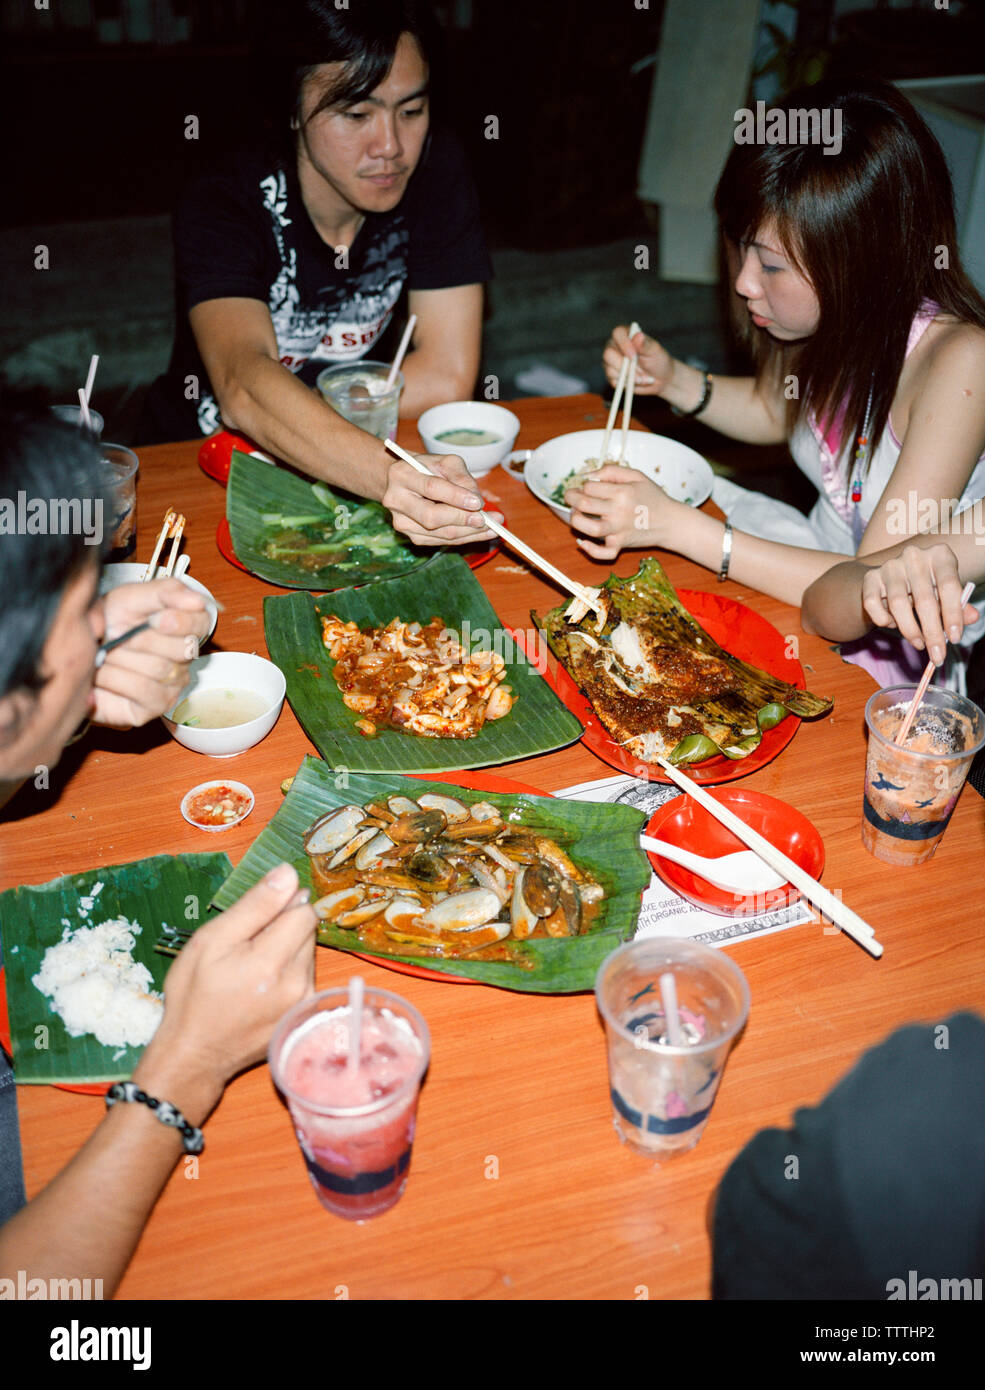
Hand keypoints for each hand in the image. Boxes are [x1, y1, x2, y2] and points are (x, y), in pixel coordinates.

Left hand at [92, 579, 211, 727]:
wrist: (76, 653)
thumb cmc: (106, 624)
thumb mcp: (130, 598)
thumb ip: (165, 592)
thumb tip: (196, 600)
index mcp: (183, 625)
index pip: (202, 623)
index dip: (182, 621)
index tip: (155, 618)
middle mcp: (184, 657)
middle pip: (181, 648)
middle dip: (140, 638)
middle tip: (116, 634)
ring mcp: (173, 684)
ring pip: (159, 668)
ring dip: (121, 657)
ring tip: (105, 653)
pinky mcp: (155, 706)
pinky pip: (144, 690)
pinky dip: (115, 678)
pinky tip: (102, 673)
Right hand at [134, 862, 315, 1118]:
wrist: (194, 1054)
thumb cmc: (194, 994)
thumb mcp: (212, 941)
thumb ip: (255, 905)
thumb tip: (289, 873)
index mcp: (271, 963)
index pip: (304, 912)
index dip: (280, 908)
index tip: (254, 922)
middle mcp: (297, 984)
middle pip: (307, 931)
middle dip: (281, 928)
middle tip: (246, 947)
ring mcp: (302, 1003)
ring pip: (307, 952)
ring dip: (285, 950)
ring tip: (250, 969)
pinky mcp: (303, 1015)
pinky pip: (305, 976)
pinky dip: (286, 972)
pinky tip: (260, 986)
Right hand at [382, 452, 493, 546]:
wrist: (403, 482)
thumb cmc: (428, 469)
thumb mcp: (445, 462)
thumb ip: (462, 477)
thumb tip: (477, 501)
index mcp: (402, 474)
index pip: (432, 488)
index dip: (456, 497)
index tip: (478, 503)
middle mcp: (396, 500)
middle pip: (432, 516)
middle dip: (462, 520)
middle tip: (487, 520)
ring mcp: (402, 522)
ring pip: (439, 533)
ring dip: (468, 533)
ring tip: (492, 529)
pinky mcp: (412, 536)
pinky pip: (441, 541)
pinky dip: (463, 538)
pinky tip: (480, 533)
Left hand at [567, 465, 672, 560]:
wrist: (670, 522)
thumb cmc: (652, 497)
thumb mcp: (637, 476)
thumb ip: (611, 471)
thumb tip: (587, 475)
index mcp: (622, 492)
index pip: (590, 486)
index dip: (582, 485)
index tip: (585, 487)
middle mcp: (619, 511)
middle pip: (584, 504)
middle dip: (571, 498)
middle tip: (571, 497)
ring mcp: (619, 530)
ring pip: (590, 528)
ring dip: (576, 521)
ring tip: (576, 515)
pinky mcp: (620, 545)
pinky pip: (603, 553)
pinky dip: (590, 550)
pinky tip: (583, 541)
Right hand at [603, 325, 674, 395]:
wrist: (660, 379)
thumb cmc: (658, 361)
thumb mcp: (654, 351)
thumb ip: (645, 344)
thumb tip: (638, 335)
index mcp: (625, 335)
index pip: (618, 334)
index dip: (624, 345)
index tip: (634, 357)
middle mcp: (615, 346)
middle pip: (608, 354)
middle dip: (624, 367)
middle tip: (640, 373)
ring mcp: (611, 362)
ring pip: (610, 370)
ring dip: (628, 377)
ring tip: (643, 378)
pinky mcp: (611, 376)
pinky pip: (613, 381)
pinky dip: (627, 384)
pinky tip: (636, 382)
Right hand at [861, 543, 977, 665]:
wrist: (895, 576)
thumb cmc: (929, 586)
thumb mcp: (946, 592)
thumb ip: (959, 605)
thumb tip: (973, 617)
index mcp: (940, 555)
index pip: (949, 586)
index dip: (953, 615)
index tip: (954, 639)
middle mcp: (914, 555)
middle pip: (924, 600)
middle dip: (932, 633)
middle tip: (937, 655)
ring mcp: (890, 565)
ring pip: (898, 605)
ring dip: (910, 631)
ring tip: (919, 644)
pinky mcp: (870, 577)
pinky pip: (873, 605)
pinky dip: (883, 620)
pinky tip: (893, 624)